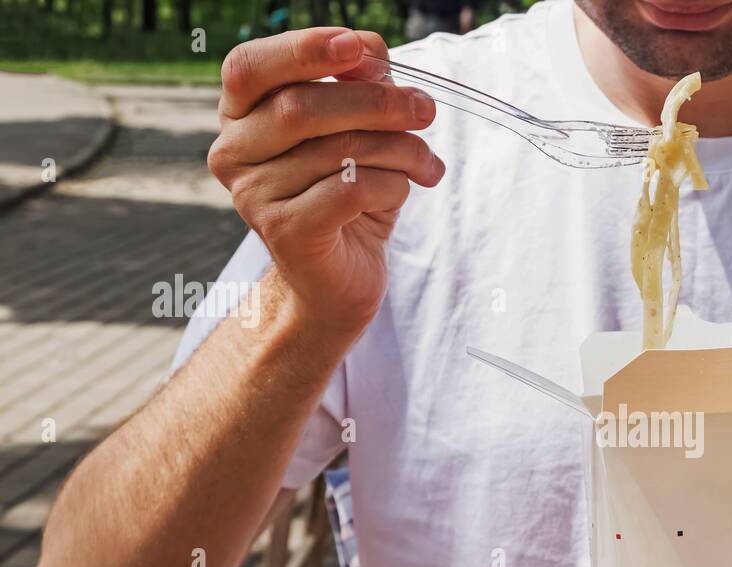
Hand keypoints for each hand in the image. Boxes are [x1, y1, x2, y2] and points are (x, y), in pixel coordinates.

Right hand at [207, 27, 444, 338]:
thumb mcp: (357, 133)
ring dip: (400, 149)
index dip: (302, 49)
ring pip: (339, 149)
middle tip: (426, 110)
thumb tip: (367, 48)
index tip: (357, 45)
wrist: (338, 284)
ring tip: (427, 163)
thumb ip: (357, 84)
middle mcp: (233, 153)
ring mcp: (253, 196)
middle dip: (377, 102)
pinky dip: (391, 186)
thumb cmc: (347, 200)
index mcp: (240, 116)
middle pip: (302, 105)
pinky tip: (401, 194)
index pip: (251, 66)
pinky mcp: (286, 232)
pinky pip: (352, 190)